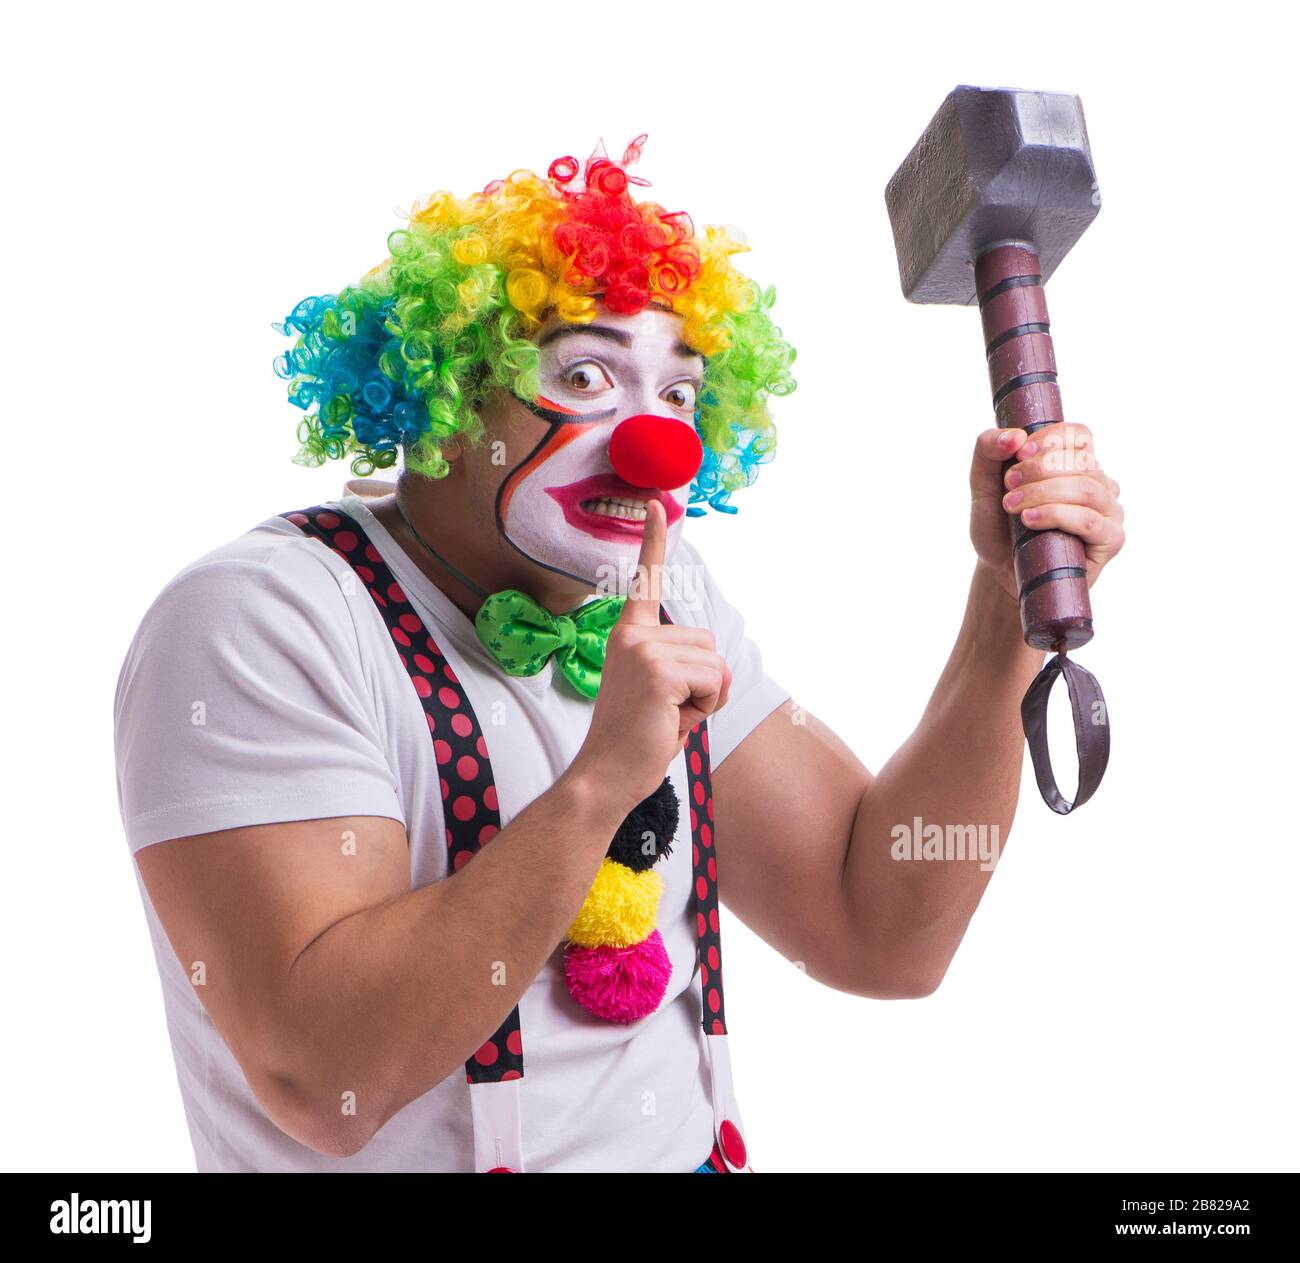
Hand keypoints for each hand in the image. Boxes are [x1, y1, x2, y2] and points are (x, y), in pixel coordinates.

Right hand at [569, 499, 731, 814]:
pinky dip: (705, 709)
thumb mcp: (656, 692)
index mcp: (628, 634)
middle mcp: (632, 634)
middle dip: (704, 684)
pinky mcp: (659, 671)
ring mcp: (643, 650)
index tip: (656, 503)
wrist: (604, 776)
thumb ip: (677, 666)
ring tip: (667, 717)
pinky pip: (714, 682)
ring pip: (716, 664)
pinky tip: (671, 722)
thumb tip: (718, 668)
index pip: (646, 580)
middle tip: (666, 711)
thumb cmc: (634, 740)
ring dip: (705, 699)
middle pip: (708, 642)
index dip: (653, 540)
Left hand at [970, 422, 1125, 601]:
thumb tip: (1014, 434)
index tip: (1017, 454)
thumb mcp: (983, 485)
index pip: (1078, 435)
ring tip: (1013, 506)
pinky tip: (1030, 520)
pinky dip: (1058, 516)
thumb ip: (987, 451)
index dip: (1049, 439)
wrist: (1000, 571)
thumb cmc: (998, 526)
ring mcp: (1109, 511)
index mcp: (1076, 464)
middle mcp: (1099, 484)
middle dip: (1038, 470)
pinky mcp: (1110, 540)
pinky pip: (1091, 521)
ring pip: (1087, 489)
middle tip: (1008, 487)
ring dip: (1044, 493)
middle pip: (1081, 461)